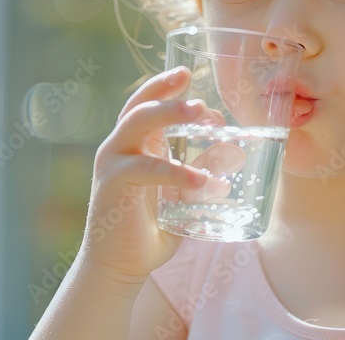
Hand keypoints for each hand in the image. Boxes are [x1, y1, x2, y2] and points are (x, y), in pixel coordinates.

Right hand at [79, 66, 222, 282]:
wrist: (119, 267)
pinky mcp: (113, 184)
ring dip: (167, 113)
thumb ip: (201, 173)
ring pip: (136, 123)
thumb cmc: (149, 230)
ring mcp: (113, 163)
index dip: (163, 86)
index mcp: (133, 145)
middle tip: (192, 82)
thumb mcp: (181, 197)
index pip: (143, 103)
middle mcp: (119, 148)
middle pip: (138, 104)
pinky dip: (177, 170)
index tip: (190, 78)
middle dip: (165, 90)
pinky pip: (147, 168)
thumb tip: (231, 152)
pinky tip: (202, 180)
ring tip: (200, 113)